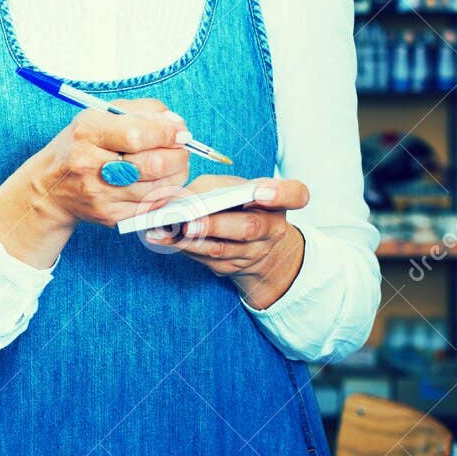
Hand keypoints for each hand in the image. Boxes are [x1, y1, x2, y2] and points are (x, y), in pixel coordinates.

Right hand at [0, 98, 191, 267]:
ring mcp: (99, 194)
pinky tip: (158, 182)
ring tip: (173, 164)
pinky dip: (164, 192)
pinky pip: (152, 205)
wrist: (51, 187)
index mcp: (87, 132)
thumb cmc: (82, 145)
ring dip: (177, 174)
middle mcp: (90, 164)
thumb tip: (177, 124)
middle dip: (179, 155)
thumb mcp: (102, 116)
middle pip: (154, 164)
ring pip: (160, 187)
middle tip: (182, 149)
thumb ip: (142, 111)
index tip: (180, 132)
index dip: (168, 133)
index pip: (138, 135)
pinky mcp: (109, 215)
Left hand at [145, 174, 307, 308]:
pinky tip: (161, 239)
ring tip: (163, 231)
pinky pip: (206, 259)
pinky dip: (181, 248)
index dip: (281, 194)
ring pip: (223, 249)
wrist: (247, 242)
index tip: (261, 192)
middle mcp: (273, 228)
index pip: (295, 194)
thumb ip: (206, 189)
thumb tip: (175, 200)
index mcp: (278, 201)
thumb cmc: (233, 204)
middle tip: (189, 222)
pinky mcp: (232, 268)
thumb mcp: (226, 187)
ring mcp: (254, 252)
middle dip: (216, 224)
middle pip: (250, 227)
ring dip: (190, 241)